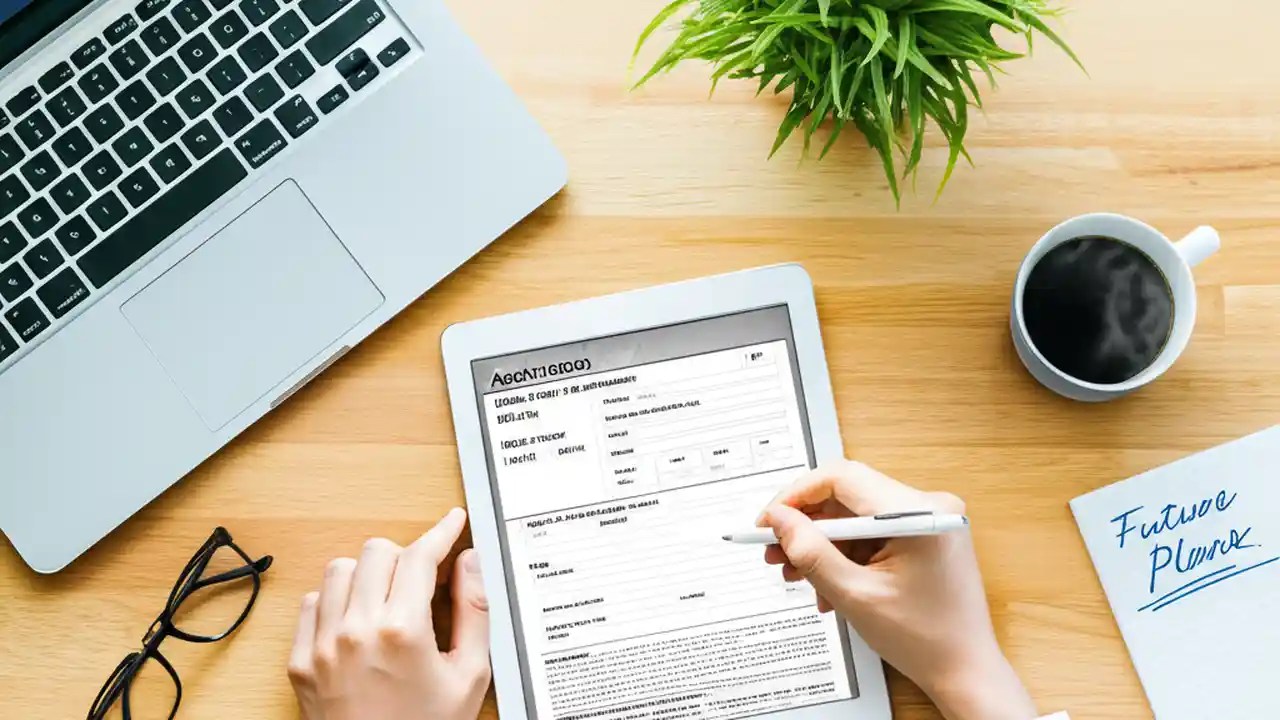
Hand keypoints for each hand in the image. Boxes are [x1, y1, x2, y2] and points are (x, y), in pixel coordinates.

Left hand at [287, 508, 490, 719]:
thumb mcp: (470, 676)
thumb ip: (475, 612)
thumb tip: (471, 563)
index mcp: (403, 630)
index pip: (420, 555)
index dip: (441, 531)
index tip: (452, 523)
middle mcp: (357, 630)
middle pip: (377, 551)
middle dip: (405, 555)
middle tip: (422, 576)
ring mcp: (323, 645)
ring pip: (339, 570)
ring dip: (366, 574)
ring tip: (387, 599)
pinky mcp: (301, 662)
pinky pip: (311, 604)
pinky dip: (334, 601)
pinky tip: (356, 621)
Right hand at [758, 461, 1036, 719]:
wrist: (965, 670)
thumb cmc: (925, 639)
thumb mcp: (854, 595)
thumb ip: (810, 552)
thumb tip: (778, 519)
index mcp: (918, 513)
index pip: (842, 478)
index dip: (796, 496)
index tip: (768, 521)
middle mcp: (928, 505)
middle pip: (846, 497)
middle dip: (806, 527)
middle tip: (774, 551)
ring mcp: (928, 519)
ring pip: (854, 517)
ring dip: (822, 545)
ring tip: (797, 574)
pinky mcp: (923, 534)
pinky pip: (871, 533)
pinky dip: (844, 555)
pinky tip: (827, 583)